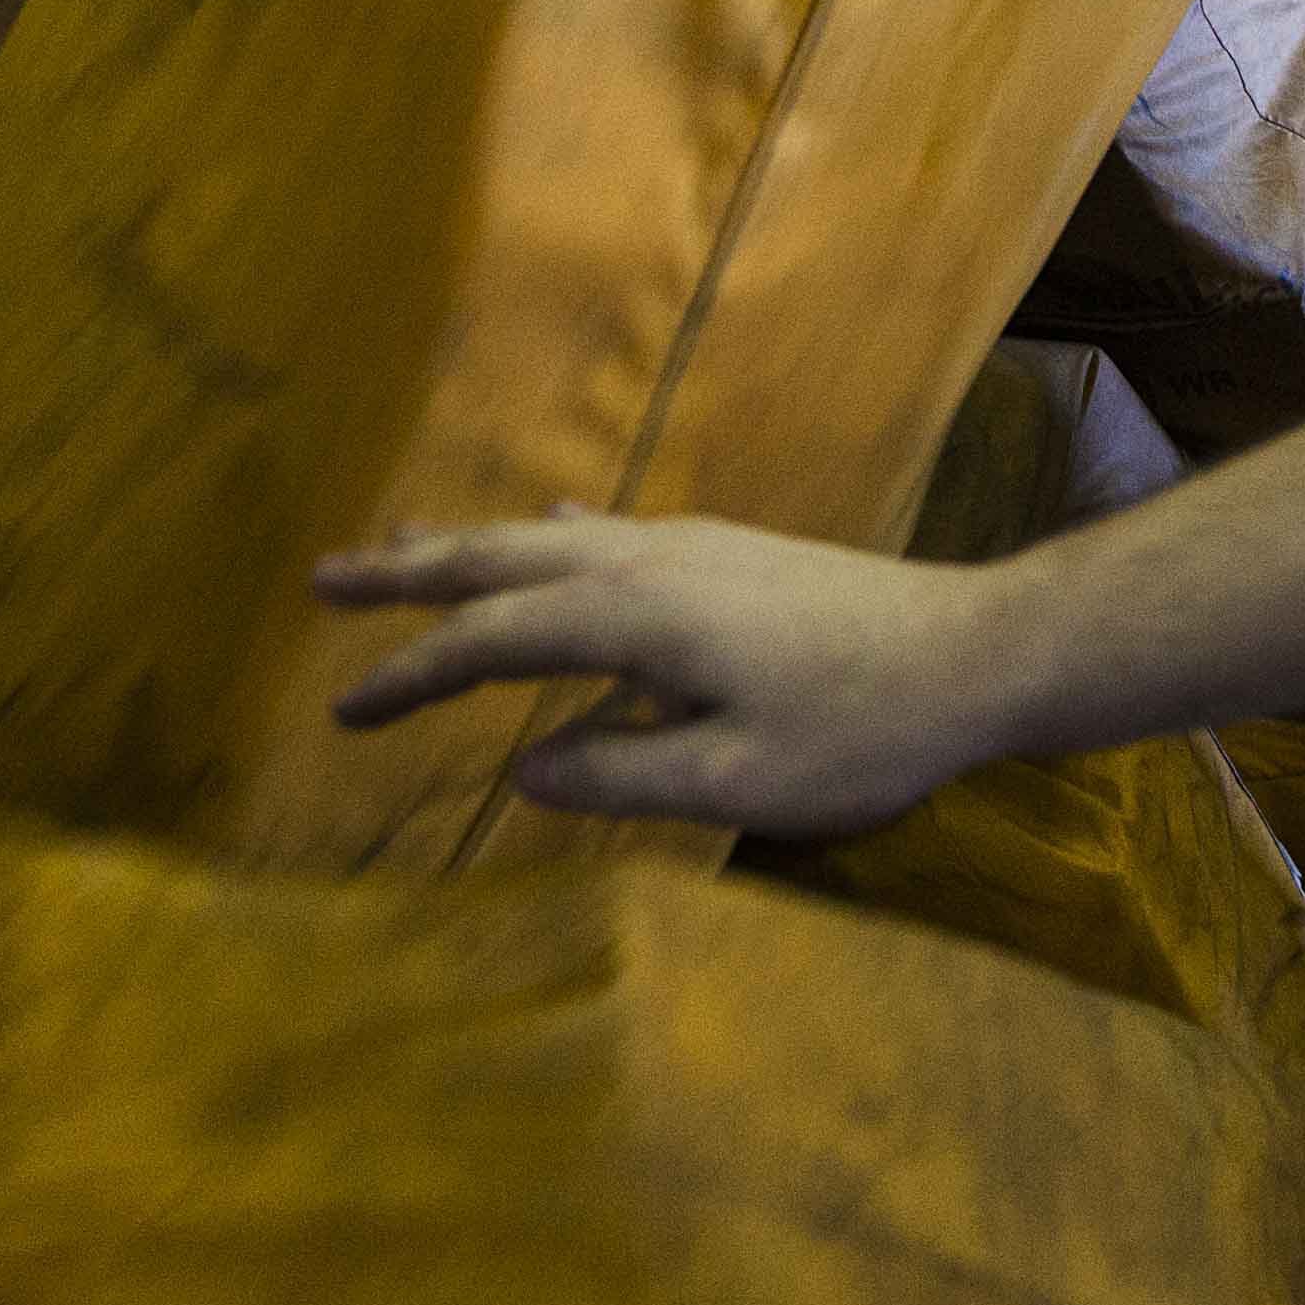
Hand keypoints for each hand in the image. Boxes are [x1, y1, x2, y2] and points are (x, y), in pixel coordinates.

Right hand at [316, 516, 1047, 836]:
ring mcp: (693, 548)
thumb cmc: (866, 728)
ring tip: (406, 552)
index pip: (494, 642)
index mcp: (639, 617)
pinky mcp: (730, 554)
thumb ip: (620, 777)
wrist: (980, 651)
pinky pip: (613, 533)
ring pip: (553, 539)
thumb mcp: (737, 778)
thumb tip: (523, 769)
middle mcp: (652, 561)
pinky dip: (558, 536)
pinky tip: (553, 525)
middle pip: (505, 560)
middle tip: (324, 579)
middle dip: (411, 574)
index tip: (343, 711)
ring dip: (474, 548)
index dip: (414, 674)